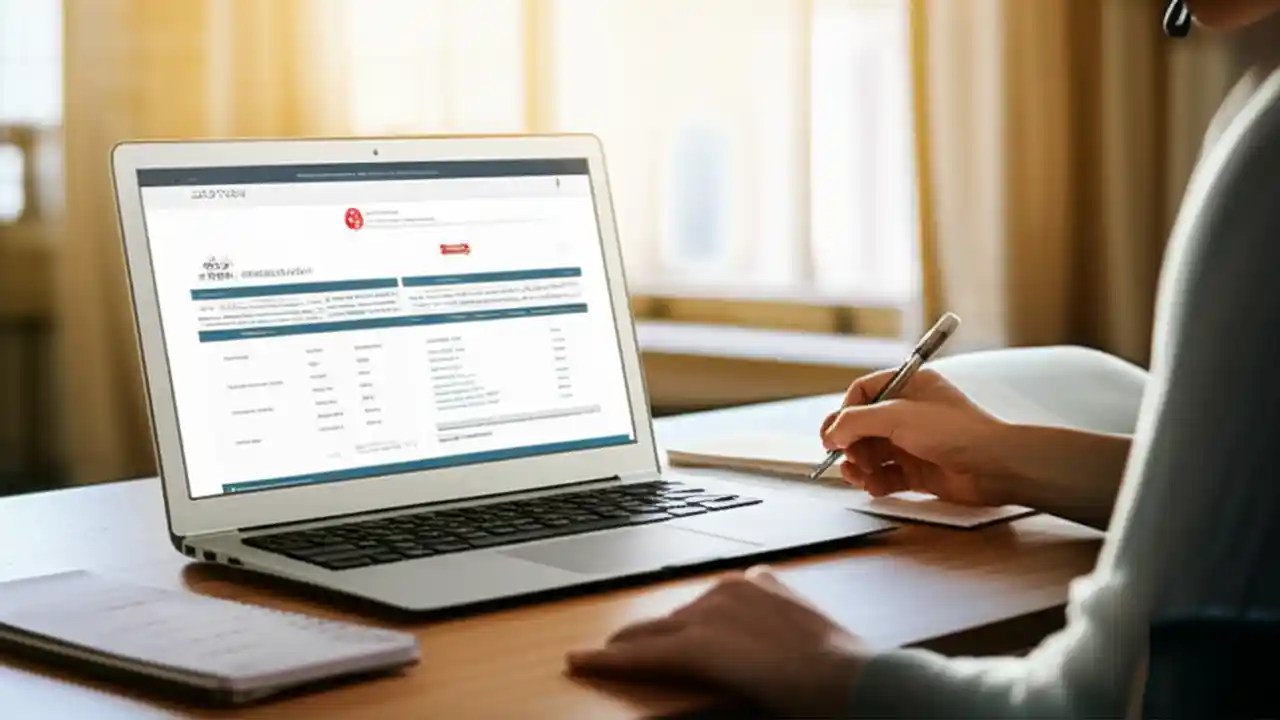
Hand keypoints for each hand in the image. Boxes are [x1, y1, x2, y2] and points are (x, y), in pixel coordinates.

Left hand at [565, 566, 868, 715]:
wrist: (854, 681)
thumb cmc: (840, 668)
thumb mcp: (801, 634)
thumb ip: (770, 627)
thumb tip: (758, 644)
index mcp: (754, 581)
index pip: (700, 604)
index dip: (675, 624)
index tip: (659, 632)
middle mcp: (728, 588)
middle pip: (672, 618)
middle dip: (645, 637)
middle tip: (614, 650)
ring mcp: (711, 613)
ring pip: (652, 634)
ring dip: (625, 648)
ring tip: (593, 658)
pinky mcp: (698, 644)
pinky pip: (642, 654)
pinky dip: (608, 661)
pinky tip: (582, 662)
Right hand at [820, 368, 1015, 505]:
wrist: (994, 466)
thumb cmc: (956, 431)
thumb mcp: (897, 416)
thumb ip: (856, 422)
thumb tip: (830, 433)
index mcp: (909, 386)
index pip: (863, 392)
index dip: (845, 412)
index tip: (835, 432)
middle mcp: (910, 412)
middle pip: (863, 426)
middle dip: (850, 442)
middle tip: (843, 456)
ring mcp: (914, 442)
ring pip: (873, 453)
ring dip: (859, 465)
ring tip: (857, 475)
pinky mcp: (920, 470)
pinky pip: (887, 475)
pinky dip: (876, 482)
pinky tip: (873, 486)